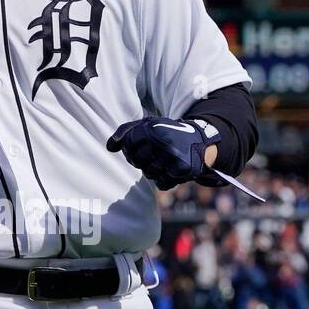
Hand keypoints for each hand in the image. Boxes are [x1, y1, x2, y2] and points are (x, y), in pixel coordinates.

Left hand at [106, 116, 221, 189]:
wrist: (198, 138)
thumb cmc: (166, 133)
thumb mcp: (146, 125)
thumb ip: (125, 132)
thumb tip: (110, 147)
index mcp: (151, 128)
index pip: (128, 146)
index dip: (131, 151)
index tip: (141, 149)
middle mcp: (161, 141)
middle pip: (138, 162)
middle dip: (143, 162)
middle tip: (154, 156)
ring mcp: (173, 155)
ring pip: (150, 174)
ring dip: (155, 171)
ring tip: (164, 161)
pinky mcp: (183, 168)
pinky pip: (163, 183)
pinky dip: (166, 179)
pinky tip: (172, 169)